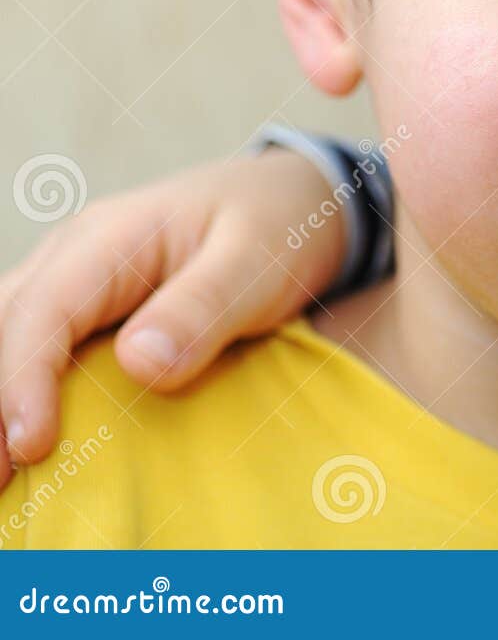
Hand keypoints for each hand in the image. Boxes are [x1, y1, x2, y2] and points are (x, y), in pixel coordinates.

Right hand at [0, 147, 348, 486]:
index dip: (24, 380)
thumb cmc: (275, 225)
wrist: (290, 199)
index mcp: (109, 239)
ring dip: (1, 402)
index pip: (43, 310)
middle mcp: (73, 259)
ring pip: (8, 337)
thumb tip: (140, 364)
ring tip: (4, 478)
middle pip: (3, 328)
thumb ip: (202, 307)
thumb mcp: (256, 260)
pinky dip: (22, 393)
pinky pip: (35, 348)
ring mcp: (73, 286)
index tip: (32, 445)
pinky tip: (27, 444)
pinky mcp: (84, 314)